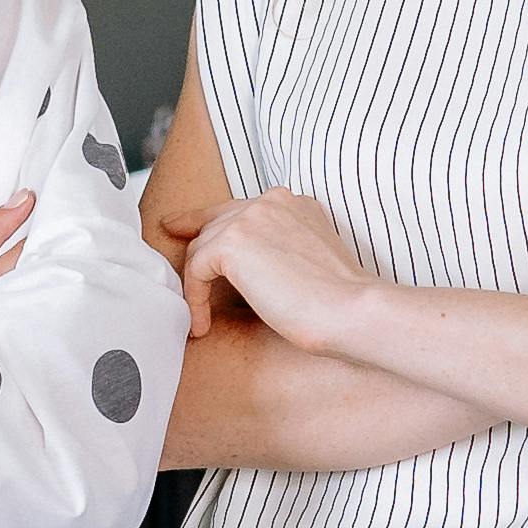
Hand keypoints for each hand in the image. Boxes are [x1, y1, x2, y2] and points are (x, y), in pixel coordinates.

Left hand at [179, 190, 375, 349]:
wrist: (349, 309)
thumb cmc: (338, 303)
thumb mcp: (308, 261)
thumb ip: (280, 250)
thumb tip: (249, 268)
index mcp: (293, 204)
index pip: (240, 208)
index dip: (206, 220)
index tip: (179, 226)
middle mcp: (272, 201)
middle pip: (216, 223)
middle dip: (195, 251)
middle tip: (181, 280)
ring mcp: (251, 217)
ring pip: (203, 247)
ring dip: (198, 286)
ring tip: (202, 319)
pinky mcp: (232, 243)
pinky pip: (196, 270)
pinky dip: (195, 300)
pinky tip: (203, 325)